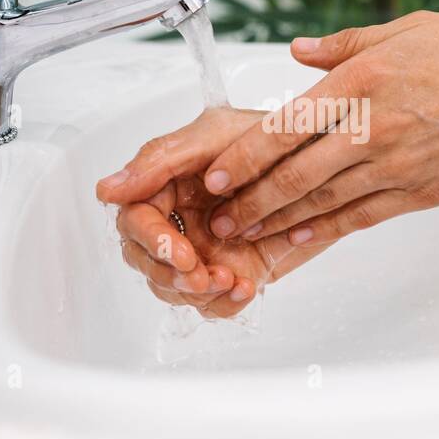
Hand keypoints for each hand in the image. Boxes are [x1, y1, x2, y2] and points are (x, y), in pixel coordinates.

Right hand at [95, 107, 331, 316]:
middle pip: (146, 258)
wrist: (332, 159)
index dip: (150, 240)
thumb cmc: (276, 134)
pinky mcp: (235, 270)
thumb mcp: (218, 136)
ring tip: (230, 280)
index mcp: (167, 183)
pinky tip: (246, 287)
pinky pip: (214, 302)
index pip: (135, 218)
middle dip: (169, 273)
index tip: (179, 250)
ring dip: (196, 292)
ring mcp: (206, 247)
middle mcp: (180, 217)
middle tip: (200, 274)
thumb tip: (106, 190)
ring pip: (175, 286)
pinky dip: (226, 303)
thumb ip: (161, 161)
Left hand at [197, 10, 438, 247]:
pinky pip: (363, 216)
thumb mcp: (406, 28)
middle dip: (249, 199)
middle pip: (294, 174)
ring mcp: (399, 165)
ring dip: (278, 220)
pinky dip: (328, 230)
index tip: (214, 174)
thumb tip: (298, 52)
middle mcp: (373, 127)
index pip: (284, 126)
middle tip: (217, 218)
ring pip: (323, 202)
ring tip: (246, 234)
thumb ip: (344, 44)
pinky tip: (301, 239)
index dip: (243, 157)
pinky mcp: (424, 192)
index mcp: (363, 81)